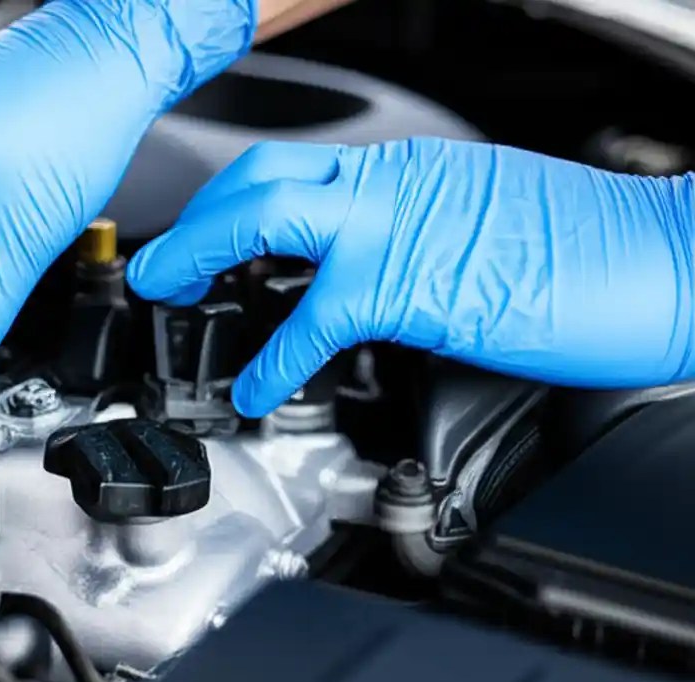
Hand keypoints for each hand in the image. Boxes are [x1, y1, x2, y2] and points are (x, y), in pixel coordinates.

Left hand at [127, 138, 694, 416]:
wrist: (668, 262)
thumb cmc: (590, 255)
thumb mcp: (477, 223)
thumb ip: (409, 236)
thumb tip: (362, 273)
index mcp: (408, 169)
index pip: (294, 168)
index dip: (231, 201)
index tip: (203, 236)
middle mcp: (394, 183)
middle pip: (259, 177)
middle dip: (194, 220)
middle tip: (161, 266)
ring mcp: (400, 226)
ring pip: (266, 217)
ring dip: (200, 258)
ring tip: (170, 299)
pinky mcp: (415, 284)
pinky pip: (316, 317)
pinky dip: (272, 358)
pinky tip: (257, 390)